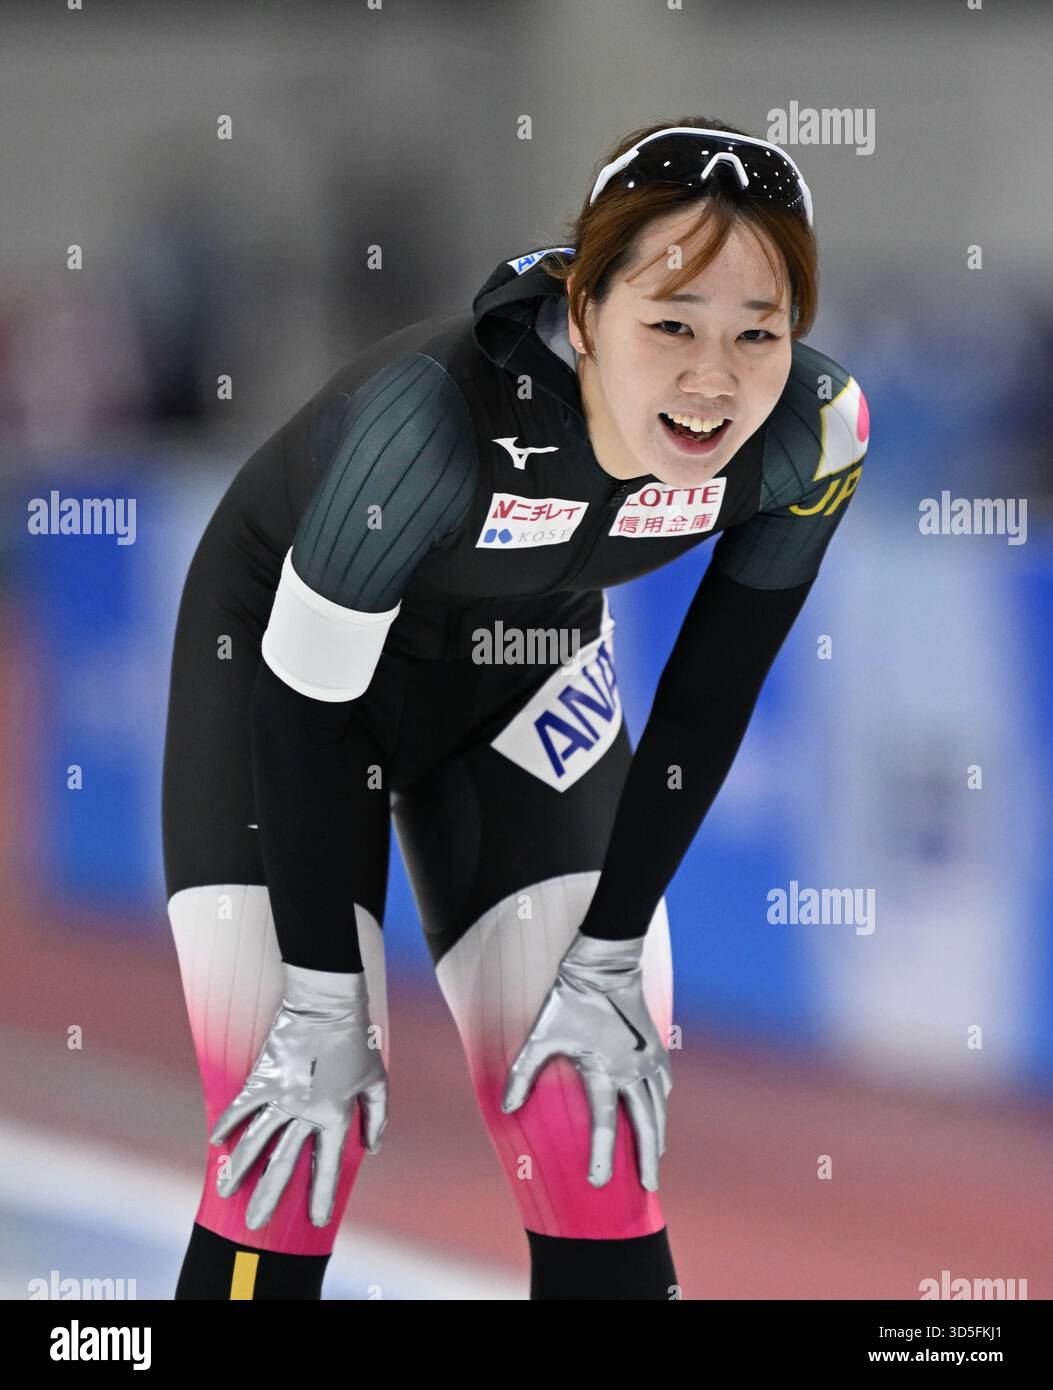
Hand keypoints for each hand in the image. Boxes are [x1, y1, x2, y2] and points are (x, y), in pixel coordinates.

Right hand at [209, 963, 386, 1228]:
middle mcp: (306, 1111)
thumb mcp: (376, 1079)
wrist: (327, 1003)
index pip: (327, 1165)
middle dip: (270, 1196)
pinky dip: (228, 1124)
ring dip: (241, 1169)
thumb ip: (377, 1116)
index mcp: (336, 1115)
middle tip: (255, 1224)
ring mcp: (281, 1095)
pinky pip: (241, 1106)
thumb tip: (373, 1148)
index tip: (318, 1221)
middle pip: (284, 1163)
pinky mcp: (263, 1076)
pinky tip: (216, 1143)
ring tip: (227, 1191)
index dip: (323, 1195)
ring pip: (256, 1140)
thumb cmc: (356, 1040)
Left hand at [501, 932, 671, 1190]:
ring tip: (654, 1156)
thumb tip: (507, 1109)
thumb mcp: (541, 1036)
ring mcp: (648, 1057)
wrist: (604, 964)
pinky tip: (658, 1110)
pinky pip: (663, 1083)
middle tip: (649, 1187)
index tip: (598, 1183)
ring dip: (658, 1133)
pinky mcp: (655, 1045)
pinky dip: (661, 1103)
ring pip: (659, 1106)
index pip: (604, 1125)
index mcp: (604, 1071)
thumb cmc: (569, 1000)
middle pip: (647, 1125)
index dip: (601, 1157)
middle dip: (647, 1159)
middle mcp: (633, 1069)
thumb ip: (523, 1073)